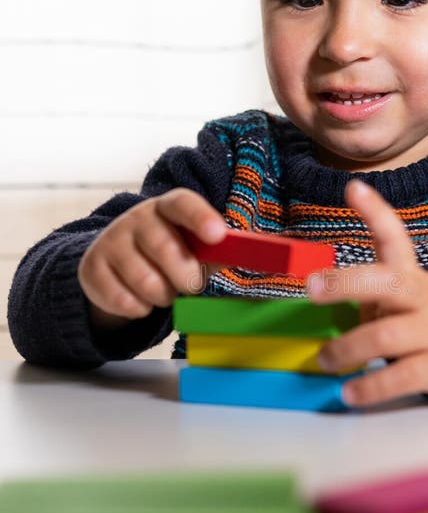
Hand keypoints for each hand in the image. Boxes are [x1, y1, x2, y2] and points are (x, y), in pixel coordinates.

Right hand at [78, 188, 226, 328]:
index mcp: (168, 207)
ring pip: (146, 281)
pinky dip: (140, 309)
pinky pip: (124, 301)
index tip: (218, 235)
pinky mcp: (92, 268)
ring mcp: (111, 241)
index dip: (200, 218)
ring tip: (164, 291)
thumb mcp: (196, 248)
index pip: (183, 203)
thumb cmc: (172, 255)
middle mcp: (136, 218)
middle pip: (165, 248)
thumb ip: (218, 251)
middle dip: (186, 277)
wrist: (118, 265)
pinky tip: (141, 299)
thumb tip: (250, 255)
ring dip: (164, 296)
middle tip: (190, 285)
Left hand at [307, 180, 427, 405]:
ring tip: (326, 360)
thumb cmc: (427, 319)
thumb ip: (367, 288)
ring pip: (386, 336)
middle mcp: (424, 297)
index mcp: (410, 277)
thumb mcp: (402, 295)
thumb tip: (320, 284)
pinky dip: (370, 387)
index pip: (394, 237)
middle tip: (312, 289)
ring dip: (348, 350)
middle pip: (386, 283)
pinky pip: (401, 377)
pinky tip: (350, 393)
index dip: (376, 211)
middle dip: (346, 282)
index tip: (354, 188)